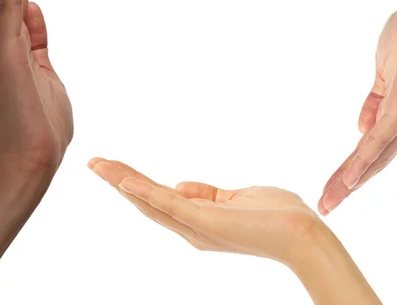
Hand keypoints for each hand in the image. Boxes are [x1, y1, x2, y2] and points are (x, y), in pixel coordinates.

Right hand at [88, 159, 318, 265]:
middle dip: (119, 181)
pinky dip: (145, 192)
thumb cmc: (275, 216)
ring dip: (122, 182)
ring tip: (99, 165)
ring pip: (150, 202)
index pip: (159, 200)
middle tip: (94, 162)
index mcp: (198, 222)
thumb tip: (179, 184)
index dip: (135, 184)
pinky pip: (169, 204)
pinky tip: (125, 181)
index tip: (116, 168)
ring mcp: (196, 226)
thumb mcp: (235, 197)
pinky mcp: (205, 221)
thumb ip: (207, 192)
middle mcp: (191, 229)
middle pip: (146, 202)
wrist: (302, 233)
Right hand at [319, 0, 396, 213]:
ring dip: (349, 181)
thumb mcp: (383, 74)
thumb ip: (373, 102)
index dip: (351, 169)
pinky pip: (380, 139)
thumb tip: (360, 129)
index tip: (333, 186)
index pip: (372, 148)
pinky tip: (349, 180)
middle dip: (345, 185)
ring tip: (329, 200)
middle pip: (371, 161)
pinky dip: (363, 161)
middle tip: (324, 205)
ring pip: (373, 157)